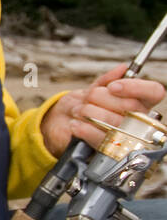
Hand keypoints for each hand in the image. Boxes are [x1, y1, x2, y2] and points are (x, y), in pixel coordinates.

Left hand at [40, 62, 165, 157]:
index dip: (135, 88)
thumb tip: (123, 69)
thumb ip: (108, 79)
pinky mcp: (111, 150)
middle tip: (87, 97)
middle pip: (131, 106)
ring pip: (116, 122)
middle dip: (103, 98)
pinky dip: (85, 129)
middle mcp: (138, 119)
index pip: (153, 92)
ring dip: (91, 113)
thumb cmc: (85, 104)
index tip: (113, 86)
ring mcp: (127, 136)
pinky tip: (76, 124)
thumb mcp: (94, 87)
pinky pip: (102, 140)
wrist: (65, 122)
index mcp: (140, 101)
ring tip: (78, 110)